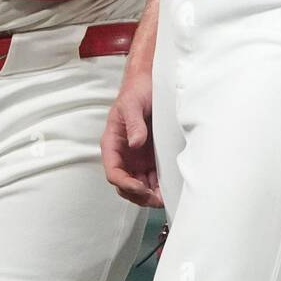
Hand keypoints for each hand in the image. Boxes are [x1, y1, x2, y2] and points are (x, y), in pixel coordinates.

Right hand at [101, 68, 162, 208]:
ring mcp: (137, 158)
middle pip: (125, 184)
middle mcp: (124, 154)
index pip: (113, 171)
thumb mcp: (133, 104)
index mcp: (113, 143)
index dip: (125, 183)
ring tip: (164, 197)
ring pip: (139, 185)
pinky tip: (168, 189)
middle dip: (138, 195)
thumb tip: (135, 143)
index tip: (140, 187)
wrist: (151, 82)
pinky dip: (158, 187)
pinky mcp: (151, 158)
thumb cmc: (136, 91)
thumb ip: (133, 124)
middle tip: (155, 198)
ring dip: (149, 195)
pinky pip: (152, 178)